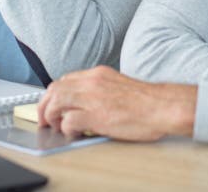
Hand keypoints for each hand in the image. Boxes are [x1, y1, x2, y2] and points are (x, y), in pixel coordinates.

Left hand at [38, 66, 196, 140]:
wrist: (163, 106)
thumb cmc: (147, 101)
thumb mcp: (119, 85)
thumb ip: (100, 90)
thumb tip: (85, 103)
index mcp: (98, 74)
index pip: (65, 79)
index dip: (54, 93)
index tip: (51, 104)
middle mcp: (92, 82)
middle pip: (55, 88)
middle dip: (45, 104)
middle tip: (44, 118)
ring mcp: (93, 98)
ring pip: (56, 102)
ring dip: (50, 115)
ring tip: (53, 126)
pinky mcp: (96, 116)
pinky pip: (69, 121)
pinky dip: (65, 128)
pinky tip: (71, 133)